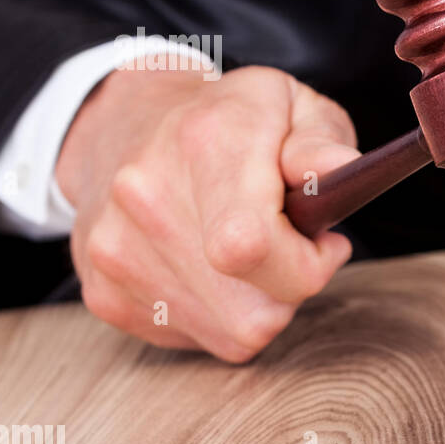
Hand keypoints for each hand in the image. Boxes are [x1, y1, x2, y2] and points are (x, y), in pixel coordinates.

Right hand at [55, 61, 359, 361]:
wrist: (122, 125)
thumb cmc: (228, 121)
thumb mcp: (289, 105)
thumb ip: (321, 140)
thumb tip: (340, 168)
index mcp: (205, 142)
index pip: (252, 246)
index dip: (307, 264)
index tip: (324, 242)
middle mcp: (146, 197)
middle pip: (252, 313)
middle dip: (291, 289)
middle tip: (290, 246)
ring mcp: (115, 250)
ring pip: (231, 334)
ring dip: (259, 304)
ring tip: (249, 251)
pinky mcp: (103, 292)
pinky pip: (196, 338)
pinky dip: (219, 314)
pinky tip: (211, 267)